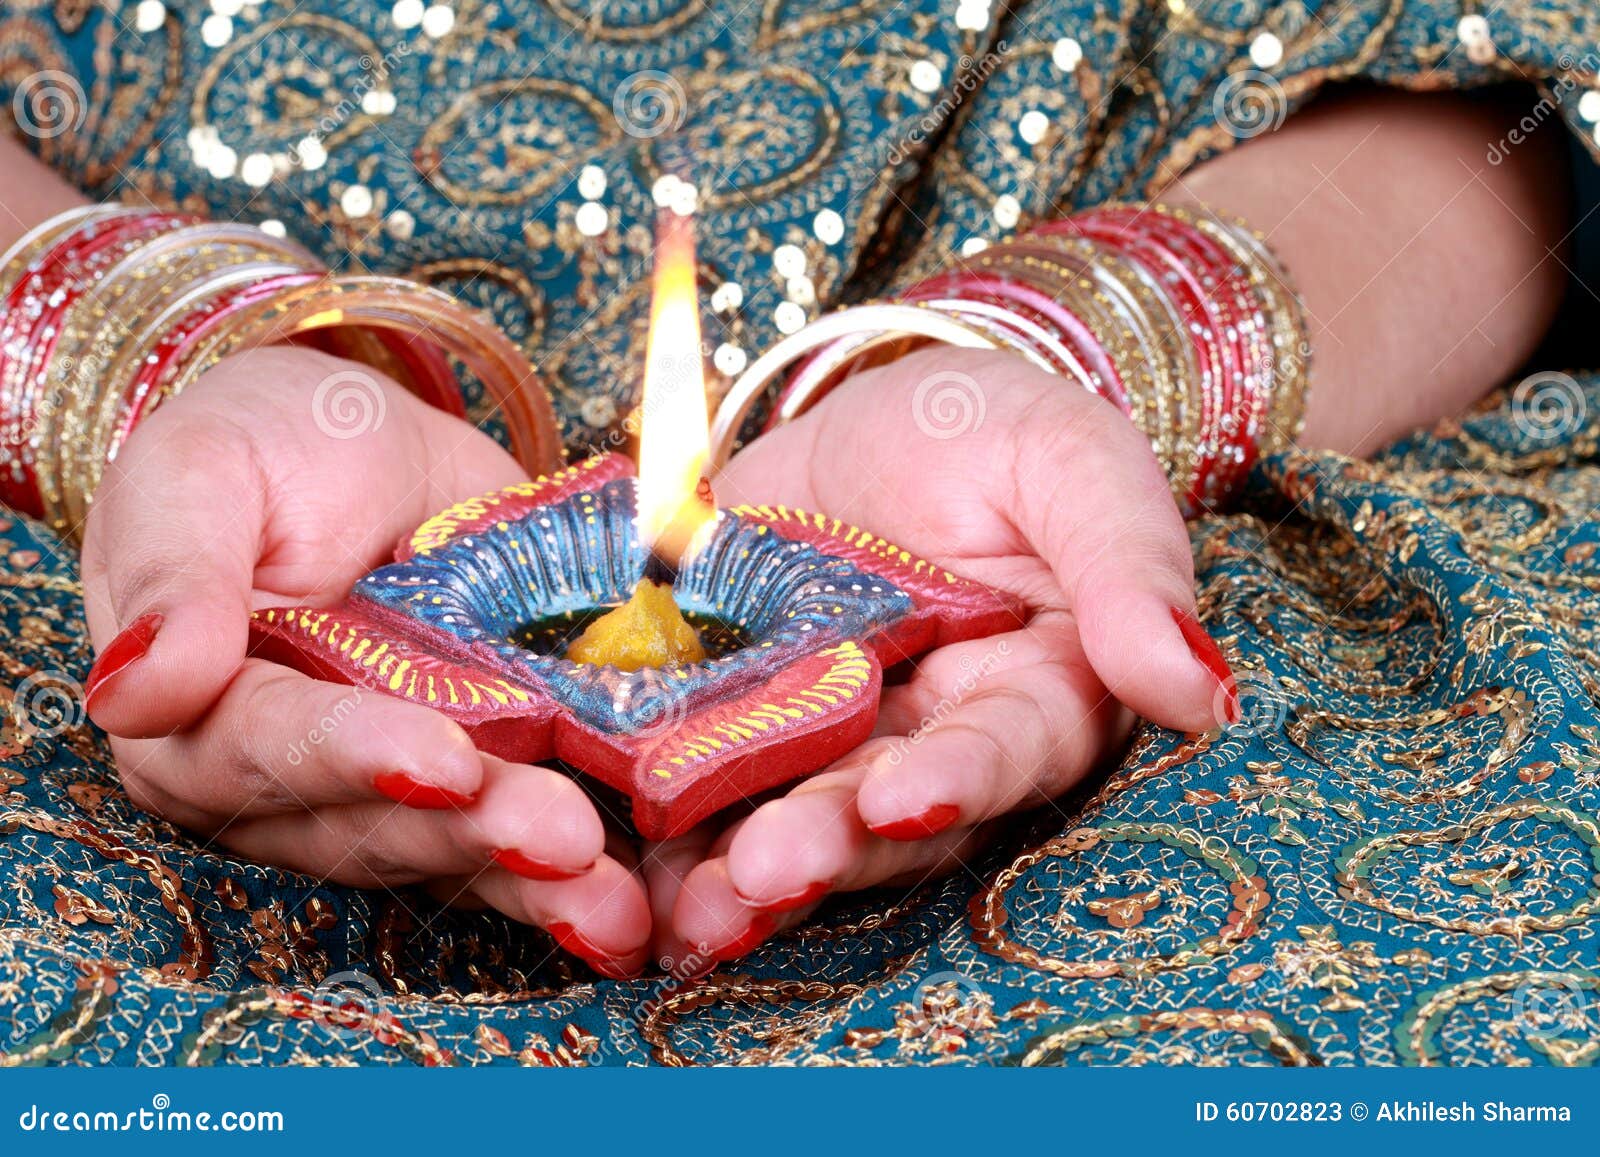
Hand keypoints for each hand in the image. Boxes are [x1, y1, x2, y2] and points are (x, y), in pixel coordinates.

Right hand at [79, 346, 651, 977]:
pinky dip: (580, 875)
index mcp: (205, 717)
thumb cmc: (266, 448)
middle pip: (377, 825)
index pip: (272, 748)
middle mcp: (296, 783)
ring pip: (457, 854)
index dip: (356, 759)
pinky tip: (641, 906)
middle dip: (473, 835)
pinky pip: (522, 841)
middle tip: (563, 836)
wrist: (363, 442)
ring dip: (536, 880)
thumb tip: (136, 688)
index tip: (441, 761)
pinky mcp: (482, 784)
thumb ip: (174, 574)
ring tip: (614, 897)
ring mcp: (395, 791)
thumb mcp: (202, 474)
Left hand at [647, 347, 1235, 967]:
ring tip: (681, 914)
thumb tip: (1202, 694)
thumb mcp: (1070, 464)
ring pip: (781, 821)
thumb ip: (1130, 570)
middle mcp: (922, 744)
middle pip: (878, 817)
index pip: (1002, 751)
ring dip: (731, 873)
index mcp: (1028, 696)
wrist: (877, 417)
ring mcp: (818, 741)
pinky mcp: (725, 719)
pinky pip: (688, 782)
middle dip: (823, 848)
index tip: (902, 794)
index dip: (955, 778)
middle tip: (761, 876)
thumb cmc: (998, 436)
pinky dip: (651, 829)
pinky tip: (607, 857)